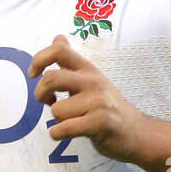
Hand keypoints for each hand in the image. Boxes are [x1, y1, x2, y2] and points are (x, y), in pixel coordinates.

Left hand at [28, 34, 149, 162]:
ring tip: (71, 121)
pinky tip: (65, 133)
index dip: (39, 59)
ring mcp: (98, 102)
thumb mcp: (92, 79)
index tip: (33, 74)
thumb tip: (57, 37)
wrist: (136, 132)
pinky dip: (57, 134)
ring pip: (57, 110)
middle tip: (46, 101)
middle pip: (51, 78)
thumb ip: (71, 62)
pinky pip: (64, 128)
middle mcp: (93, 82)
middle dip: (40, 93)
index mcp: (88, 69)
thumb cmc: (108, 107)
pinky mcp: (100, 123)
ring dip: (57, 120)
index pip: (59, 50)